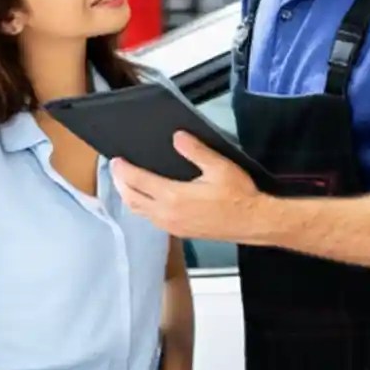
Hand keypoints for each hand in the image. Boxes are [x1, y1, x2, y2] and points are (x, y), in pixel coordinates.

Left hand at [112, 131, 272, 242]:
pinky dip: (143, 208)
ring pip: (140, 212)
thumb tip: (177, 137)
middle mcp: (168, 214)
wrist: (253, 223)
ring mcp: (173, 226)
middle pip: (132, 199)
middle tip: (116, 170)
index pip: (138, 181)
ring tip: (127, 184)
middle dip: (120, 184)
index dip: (123, 170)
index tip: (115, 160)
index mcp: (174, 196)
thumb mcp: (219, 167)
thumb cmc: (239, 196)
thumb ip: (195, 151)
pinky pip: (152, 220)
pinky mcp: (180, 232)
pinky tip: (148, 200)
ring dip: (130, 197)